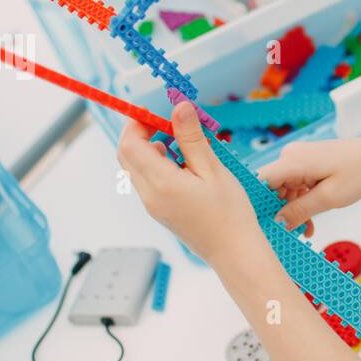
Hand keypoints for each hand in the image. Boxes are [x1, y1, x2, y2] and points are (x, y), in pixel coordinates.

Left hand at [117, 101, 268, 265]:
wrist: (234, 252)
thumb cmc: (229, 213)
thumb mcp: (213, 170)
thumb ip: (192, 138)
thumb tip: (179, 108)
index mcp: (161, 183)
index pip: (130, 144)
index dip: (136, 122)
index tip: (155, 110)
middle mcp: (149, 195)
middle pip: (127, 154)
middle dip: (141, 132)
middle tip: (168, 122)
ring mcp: (152, 205)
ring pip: (136, 167)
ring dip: (151, 148)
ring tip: (182, 143)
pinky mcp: (159, 210)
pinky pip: (147, 180)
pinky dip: (158, 164)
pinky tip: (184, 163)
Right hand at [258, 133, 360, 231]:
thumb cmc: (359, 172)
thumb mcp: (329, 198)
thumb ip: (299, 211)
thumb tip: (277, 223)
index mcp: (292, 161)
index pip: (259, 182)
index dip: (256, 204)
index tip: (261, 225)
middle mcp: (290, 156)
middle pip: (271, 187)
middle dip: (279, 212)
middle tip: (289, 235)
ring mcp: (299, 158)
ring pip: (284, 189)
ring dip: (292, 210)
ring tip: (305, 231)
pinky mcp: (307, 163)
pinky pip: (296, 185)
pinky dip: (301, 202)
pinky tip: (309, 220)